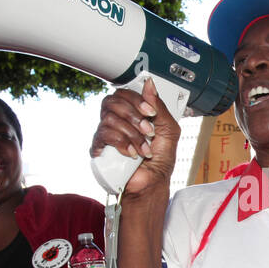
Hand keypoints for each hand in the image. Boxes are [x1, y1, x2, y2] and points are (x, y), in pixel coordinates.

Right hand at [90, 78, 179, 197]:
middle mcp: (117, 121)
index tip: (151, 112)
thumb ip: (159, 106)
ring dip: (132, 134)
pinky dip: (122, 144)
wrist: (153, 182)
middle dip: (134, 115)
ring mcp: (106, 134)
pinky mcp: (99, 149)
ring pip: (109, 119)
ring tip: (143, 149)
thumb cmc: (160, 159)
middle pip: (112, 101)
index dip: (137, 99)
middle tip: (148, 131)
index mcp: (132, 114)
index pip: (124, 94)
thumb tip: (150, 85)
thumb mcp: (169, 130)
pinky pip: (103, 135)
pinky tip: (131, 154)